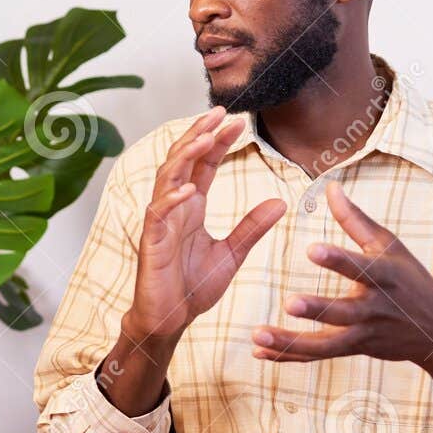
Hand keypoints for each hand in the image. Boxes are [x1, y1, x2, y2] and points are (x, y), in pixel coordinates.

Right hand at [126, 106, 287, 342]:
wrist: (170, 320)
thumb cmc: (193, 287)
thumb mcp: (232, 253)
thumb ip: (251, 227)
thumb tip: (281, 201)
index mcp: (191, 206)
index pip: (203, 164)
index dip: (218, 141)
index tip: (238, 121)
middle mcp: (174, 207)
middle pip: (182, 160)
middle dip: (199, 135)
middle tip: (220, 113)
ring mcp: (160, 222)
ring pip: (167, 178)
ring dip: (185, 157)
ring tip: (206, 139)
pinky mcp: (151, 242)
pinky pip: (158, 214)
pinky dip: (171, 199)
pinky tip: (188, 188)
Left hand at [251, 180, 432, 365]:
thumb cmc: (409, 278)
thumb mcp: (389, 245)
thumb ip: (355, 219)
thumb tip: (330, 186)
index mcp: (384, 276)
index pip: (360, 267)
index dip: (337, 259)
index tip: (311, 249)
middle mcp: (374, 307)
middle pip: (344, 312)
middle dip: (317, 309)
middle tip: (289, 303)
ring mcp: (364, 333)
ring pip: (326, 343)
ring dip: (291, 342)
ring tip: (258, 336)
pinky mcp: (354, 349)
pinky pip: (317, 355)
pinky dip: (288, 356)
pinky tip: (259, 352)